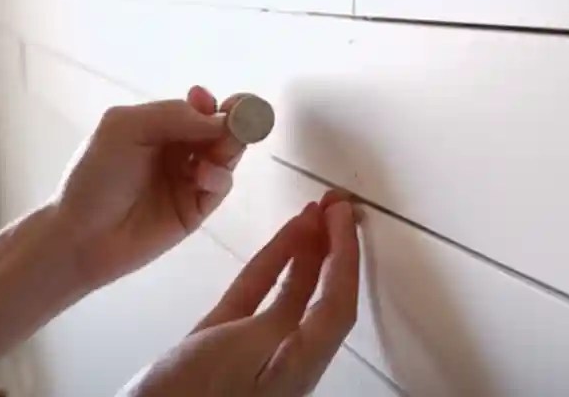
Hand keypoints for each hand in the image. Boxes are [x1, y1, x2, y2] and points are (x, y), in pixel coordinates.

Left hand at [52, 86, 248, 288]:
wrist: (81, 236)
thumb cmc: (95, 176)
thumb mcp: (124, 128)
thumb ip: (172, 115)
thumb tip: (220, 119)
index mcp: (160, 126)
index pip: (200, 108)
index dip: (215, 104)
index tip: (220, 103)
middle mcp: (178, 149)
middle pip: (220, 129)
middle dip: (234, 121)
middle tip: (241, 120)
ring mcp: (189, 179)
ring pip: (226, 155)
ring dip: (229, 146)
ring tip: (220, 148)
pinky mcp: (197, 209)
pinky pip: (220, 185)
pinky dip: (219, 176)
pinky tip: (203, 176)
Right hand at [119, 192, 361, 396]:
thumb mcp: (244, 350)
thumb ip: (283, 315)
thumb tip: (320, 278)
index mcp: (300, 365)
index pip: (337, 302)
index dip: (347, 254)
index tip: (346, 212)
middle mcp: (285, 359)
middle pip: (323, 295)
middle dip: (334, 246)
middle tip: (336, 203)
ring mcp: (252, 350)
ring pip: (290, 292)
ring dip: (305, 250)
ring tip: (313, 210)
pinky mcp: (220, 343)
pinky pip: (256, 297)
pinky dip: (271, 265)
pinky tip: (283, 237)